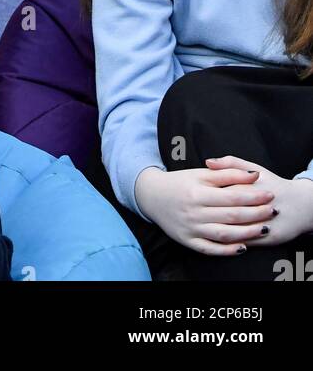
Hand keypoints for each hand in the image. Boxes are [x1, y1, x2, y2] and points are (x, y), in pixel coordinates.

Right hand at [134, 164, 277, 255]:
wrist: (151, 196)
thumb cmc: (180, 182)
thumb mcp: (200, 173)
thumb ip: (227, 173)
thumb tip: (253, 175)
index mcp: (198, 192)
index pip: (231, 196)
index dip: (253, 196)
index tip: (269, 193)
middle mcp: (195, 212)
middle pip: (231, 216)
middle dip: (255, 214)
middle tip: (273, 210)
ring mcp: (191, 228)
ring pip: (224, 234)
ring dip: (247, 233)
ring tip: (264, 228)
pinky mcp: (188, 241)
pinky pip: (210, 249)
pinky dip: (227, 251)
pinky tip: (243, 248)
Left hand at [204, 156, 312, 245]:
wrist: (301, 204)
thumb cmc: (273, 184)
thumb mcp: (254, 168)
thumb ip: (230, 163)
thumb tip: (208, 162)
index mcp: (247, 187)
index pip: (219, 192)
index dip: (206, 194)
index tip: (197, 195)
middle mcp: (254, 206)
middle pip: (224, 211)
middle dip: (209, 213)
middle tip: (199, 211)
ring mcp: (262, 223)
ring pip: (234, 229)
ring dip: (218, 228)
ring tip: (207, 223)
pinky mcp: (268, 238)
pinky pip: (244, 241)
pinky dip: (231, 241)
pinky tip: (222, 236)